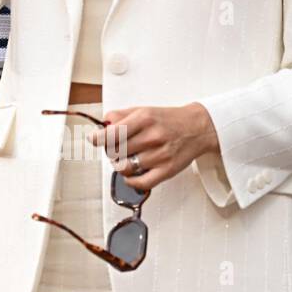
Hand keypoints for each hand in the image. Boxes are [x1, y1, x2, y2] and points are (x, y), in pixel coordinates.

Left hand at [88, 103, 220, 192]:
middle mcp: (153, 136)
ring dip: (119, 164)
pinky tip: (130, 173)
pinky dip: (130, 179)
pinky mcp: (167, 170)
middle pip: (116, 150)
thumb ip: (119, 116)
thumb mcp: (143, 110)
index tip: (93, 139)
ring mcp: (160, 155)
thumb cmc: (168, 119)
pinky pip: (141, 182)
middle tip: (114, 147)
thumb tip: (100, 126)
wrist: (198, 127)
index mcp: (144, 119)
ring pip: (125, 166)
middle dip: (110, 150)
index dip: (98, 138)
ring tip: (124, 158)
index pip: (113, 132)